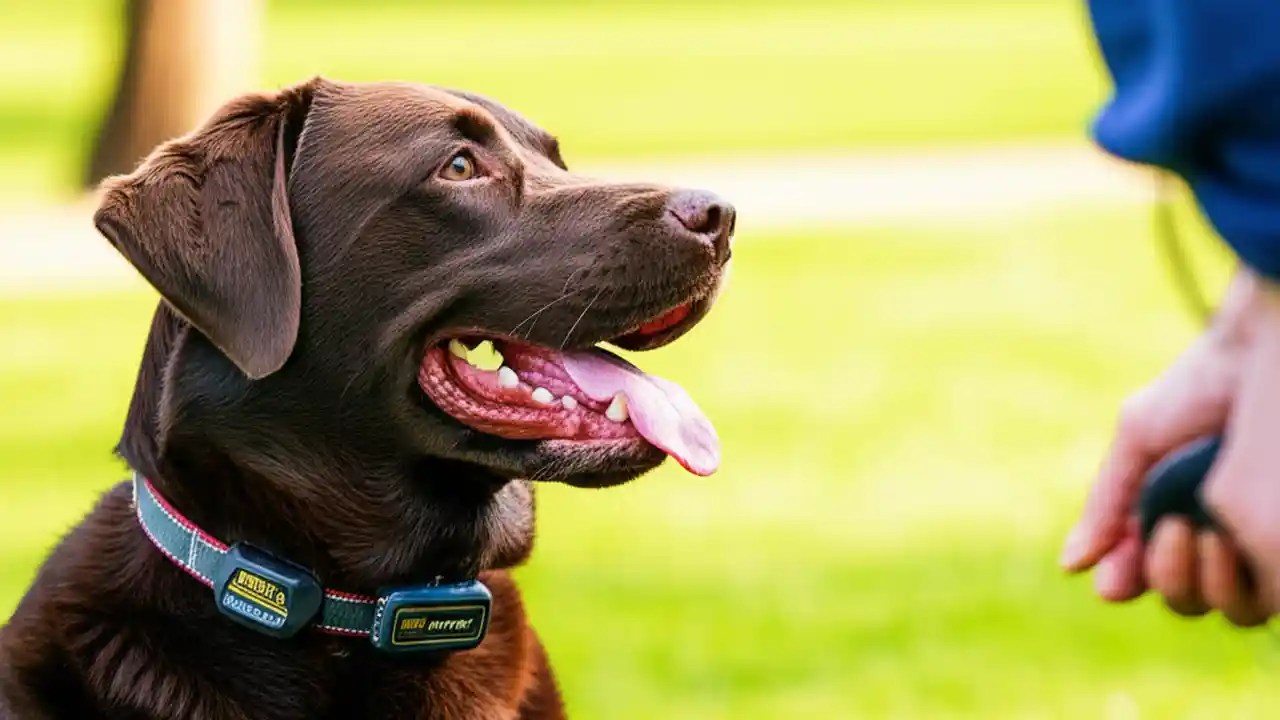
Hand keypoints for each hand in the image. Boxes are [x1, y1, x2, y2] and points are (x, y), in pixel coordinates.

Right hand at [1060, 270, 1279, 625]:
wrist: (1258, 356)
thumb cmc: (1199, 386)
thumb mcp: (1138, 441)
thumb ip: (1106, 504)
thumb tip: (1070, 565)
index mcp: (1173, 515)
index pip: (1146, 576)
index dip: (1128, 580)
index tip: (1117, 578)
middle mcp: (1220, 535)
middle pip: (1186, 600)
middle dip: (1169, 576)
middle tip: (1172, 529)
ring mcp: (1262, 544)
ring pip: (1231, 609)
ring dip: (1205, 583)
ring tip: (1204, 536)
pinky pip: (1268, 596)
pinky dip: (1239, 580)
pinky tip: (1225, 539)